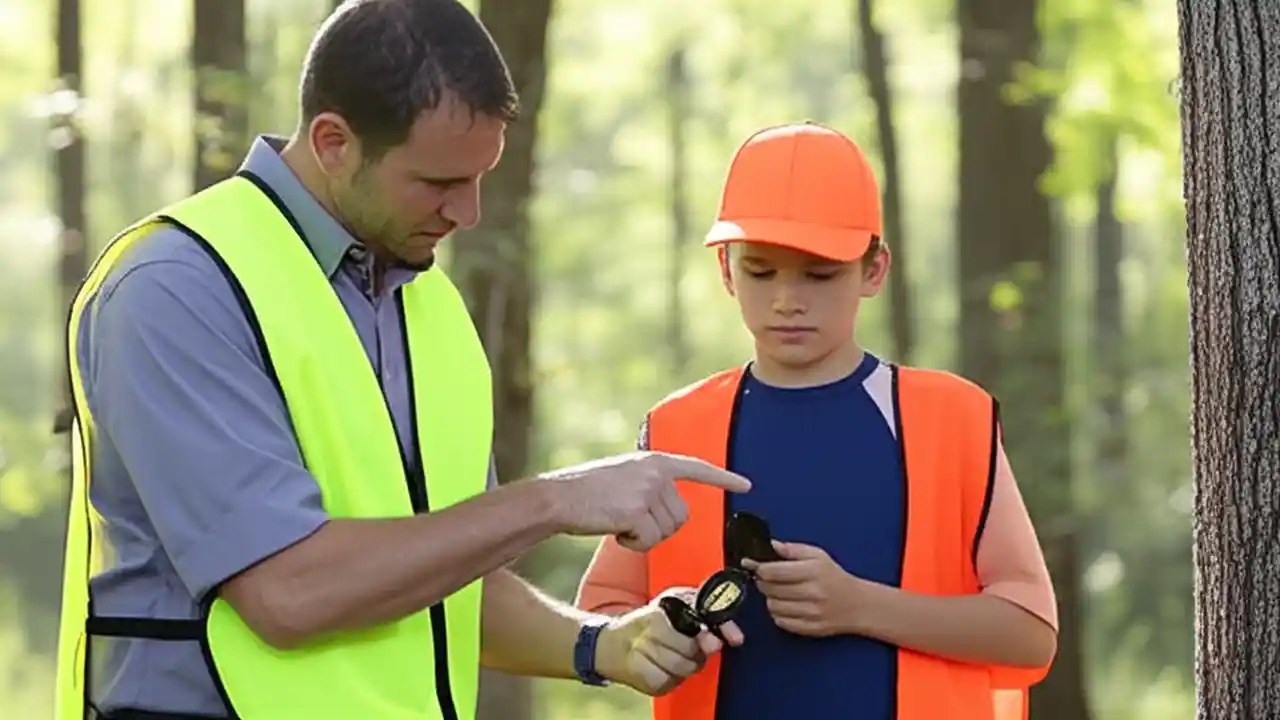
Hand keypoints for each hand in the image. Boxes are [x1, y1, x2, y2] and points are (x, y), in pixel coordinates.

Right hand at [540, 451, 751, 549]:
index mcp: (654, 461)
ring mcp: (648, 490)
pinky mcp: (637, 510)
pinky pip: (649, 541)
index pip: (697, 468)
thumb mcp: (625, 477)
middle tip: (629, 520)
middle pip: (681, 516)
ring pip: (667, 531)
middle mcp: (656, 472)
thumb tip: (670, 507)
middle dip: (659, 528)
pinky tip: (614, 529)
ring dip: (644, 536)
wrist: (559, 498)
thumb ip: (650, 485)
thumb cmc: (587, 492)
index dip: (723, 478)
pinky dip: (633, 544)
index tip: (746, 484)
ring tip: (618, 521)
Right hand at [595, 593, 738, 695]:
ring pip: (682, 669)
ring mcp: (642, 655)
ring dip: (685, 667)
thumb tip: (727, 635)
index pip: (695, 623)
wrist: (610, 644)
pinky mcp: (640, 677)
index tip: (736, 638)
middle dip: (697, 652)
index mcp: (659, 612)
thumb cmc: (649, 623)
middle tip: (689, 648)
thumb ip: (702, 612)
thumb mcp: (672, 604)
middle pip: (692, 651)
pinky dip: (671, 679)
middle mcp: (648, 631)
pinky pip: (668, 683)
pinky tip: (663, 668)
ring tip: (674, 657)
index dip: (717, 633)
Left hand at [743, 541, 863, 637]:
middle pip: (770, 589)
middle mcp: (812, 594)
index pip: (774, 571)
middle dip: (762, 582)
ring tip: (778, 592)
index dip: (758, 568)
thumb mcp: (818, 556)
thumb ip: (793, 549)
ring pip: (773, 607)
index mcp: (813, 572)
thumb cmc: (836, 578)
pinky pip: (781, 622)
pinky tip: (786, 605)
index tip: (750, 564)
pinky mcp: (809, 629)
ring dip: (770, 598)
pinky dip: (778, 614)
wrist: (858, 605)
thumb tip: (772, 545)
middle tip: (765, 577)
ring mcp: (811, 613)